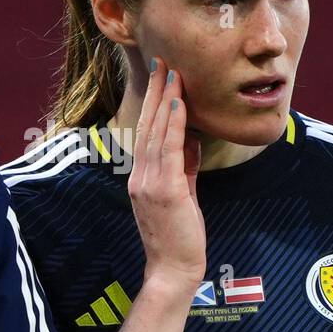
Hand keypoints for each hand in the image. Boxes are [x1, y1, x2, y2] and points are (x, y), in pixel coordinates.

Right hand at [127, 57, 205, 292]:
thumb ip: (185, 167)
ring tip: (172, 72)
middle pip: (148, 125)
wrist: (172, 270)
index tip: (162, 76)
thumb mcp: (182, 195)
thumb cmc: (178, 237)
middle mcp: (140, 175)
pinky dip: (174, 125)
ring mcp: (149, 182)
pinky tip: (179, 105)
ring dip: (165, 100)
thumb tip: (192, 140)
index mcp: (141, 177)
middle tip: (163, 61)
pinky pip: (170, 151)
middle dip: (157, 91)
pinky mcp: (165, 190)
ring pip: (157, 132)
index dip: (154, 102)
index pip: (147, 132)